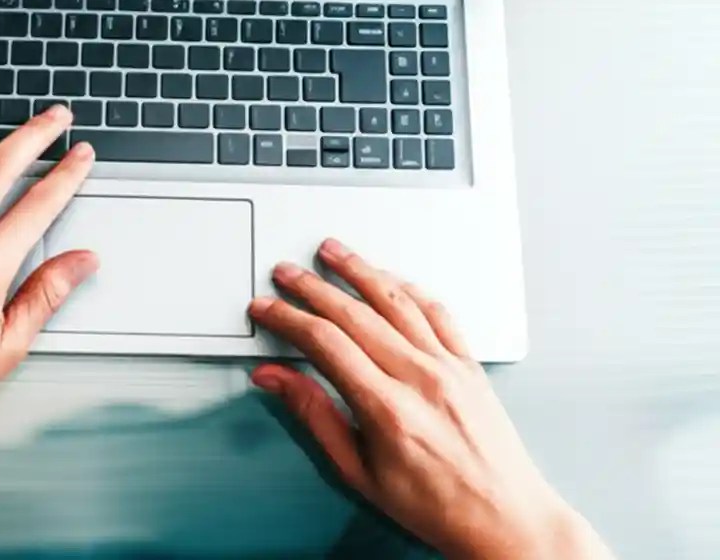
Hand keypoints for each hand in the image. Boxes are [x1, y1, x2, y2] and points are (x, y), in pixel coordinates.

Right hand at [249, 240, 611, 559]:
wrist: (505, 518)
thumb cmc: (435, 505)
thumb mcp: (358, 471)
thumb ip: (314, 416)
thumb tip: (276, 379)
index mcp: (387, 409)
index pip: (324, 344)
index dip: (288, 319)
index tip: (266, 309)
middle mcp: (421, 379)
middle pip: (355, 314)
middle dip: (312, 288)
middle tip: (285, 273)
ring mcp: (450, 367)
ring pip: (396, 301)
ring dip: (359, 270)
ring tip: (332, 252)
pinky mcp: (470, 365)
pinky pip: (437, 311)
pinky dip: (408, 288)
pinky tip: (389, 278)